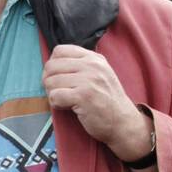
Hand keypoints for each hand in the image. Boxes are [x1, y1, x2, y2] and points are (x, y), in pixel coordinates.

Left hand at [42, 45, 151, 159]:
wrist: (122, 121)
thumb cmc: (105, 99)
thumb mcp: (98, 74)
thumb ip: (79, 65)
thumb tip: (50, 64)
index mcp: (93, 58)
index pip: (59, 50)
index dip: (53, 65)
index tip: (59, 77)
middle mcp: (91, 65)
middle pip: (51, 66)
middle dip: (48, 81)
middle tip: (60, 92)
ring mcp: (88, 80)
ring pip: (50, 82)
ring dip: (52, 94)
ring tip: (66, 100)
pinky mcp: (83, 96)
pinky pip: (54, 96)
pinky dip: (56, 104)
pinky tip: (68, 107)